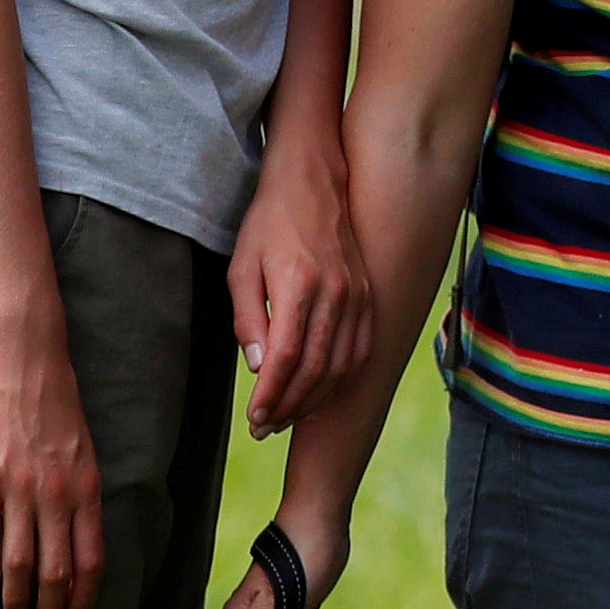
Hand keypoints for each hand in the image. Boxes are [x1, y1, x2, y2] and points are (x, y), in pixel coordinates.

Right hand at [0, 318, 105, 608]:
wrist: (25, 359)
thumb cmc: (55, 402)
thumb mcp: (83, 449)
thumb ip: (79, 491)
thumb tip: (74, 536)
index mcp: (87, 486)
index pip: (91, 558)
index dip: (84, 596)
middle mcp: (58, 494)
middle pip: (57, 570)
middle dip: (51, 607)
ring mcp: (21, 488)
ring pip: (20, 562)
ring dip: (17, 596)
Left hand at [227, 138, 373, 438]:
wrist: (312, 182)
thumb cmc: (269, 223)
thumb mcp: (241, 267)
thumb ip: (247, 318)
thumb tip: (256, 366)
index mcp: (299, 283)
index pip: (287, 356)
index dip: (271, 393)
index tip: (255, 415)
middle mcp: (335, 292)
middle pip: (317, 368)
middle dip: (290, 405)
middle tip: (265, 426)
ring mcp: (357, 295)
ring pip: (342, 365)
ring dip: (315, 399)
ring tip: (288, 415)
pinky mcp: (367, 296)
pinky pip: (360, 350)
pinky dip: (341, 379)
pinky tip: (319, 392)